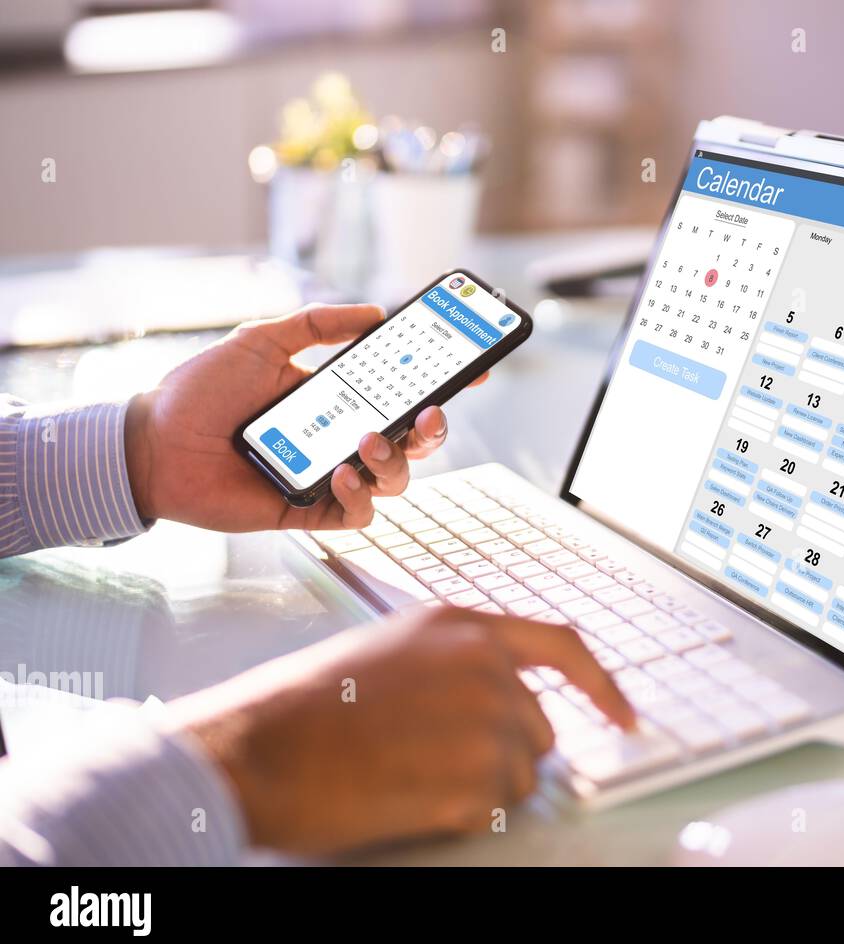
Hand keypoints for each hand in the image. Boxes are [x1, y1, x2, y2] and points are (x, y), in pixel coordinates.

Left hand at [124, 303, 484, 531]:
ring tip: (365, 443)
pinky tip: (339, 474)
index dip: (441, 385)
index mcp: (336, 398)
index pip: (400, 392)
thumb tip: (375, 312)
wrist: (154, 444)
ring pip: (394, 479)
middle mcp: (339, 437)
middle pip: (412, 441)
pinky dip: (359, 495)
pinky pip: (359, 513)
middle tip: (429, 414)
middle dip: (432, 429)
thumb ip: (317, 323)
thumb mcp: (261, 340)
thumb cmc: (199, 392)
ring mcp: (329, 475)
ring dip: (393, 460)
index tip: (473, 371)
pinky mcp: (309, 509)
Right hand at [168, 606, 635, 854]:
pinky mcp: (476, 779)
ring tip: (410, 773)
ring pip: (522, 773)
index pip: (562, 648)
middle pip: (539, 726)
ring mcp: (486, 721)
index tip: (622, 714)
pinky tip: (408, 794)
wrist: (256, 748)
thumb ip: (456, 663)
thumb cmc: (304, 705)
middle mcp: (486, 666)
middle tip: (439, 762)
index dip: (600, 685)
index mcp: (462, 626)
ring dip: (481, 785)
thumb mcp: (389, 650)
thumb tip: (500, 702)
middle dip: (506, 751)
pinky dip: (460, 812)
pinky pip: (495, 808)